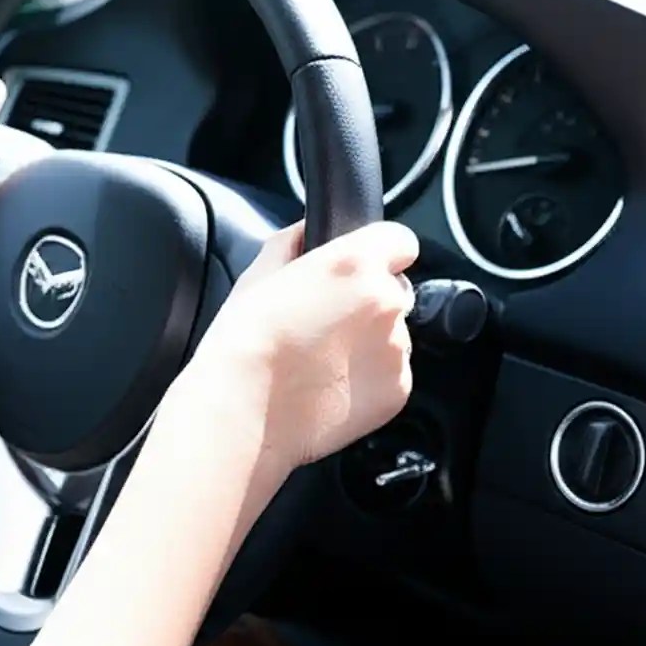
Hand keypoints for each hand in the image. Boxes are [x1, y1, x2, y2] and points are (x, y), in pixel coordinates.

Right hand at [185, 221, 419, 472]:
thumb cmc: (245, 345)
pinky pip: (392, 374)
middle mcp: (387, 303)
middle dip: (370, 301)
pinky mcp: (398, 390)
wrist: (245, 413)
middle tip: (328, 323)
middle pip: (396, 290)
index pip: (400, 241)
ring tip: (323, 361)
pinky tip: (332, 386)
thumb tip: (307, 232)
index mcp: (357, 264)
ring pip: (395, 335)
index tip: (362, 270)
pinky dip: (370, 379)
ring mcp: (397, 350)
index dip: (380, 254)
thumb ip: (294, 242)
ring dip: (370, 343)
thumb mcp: (260, 273)